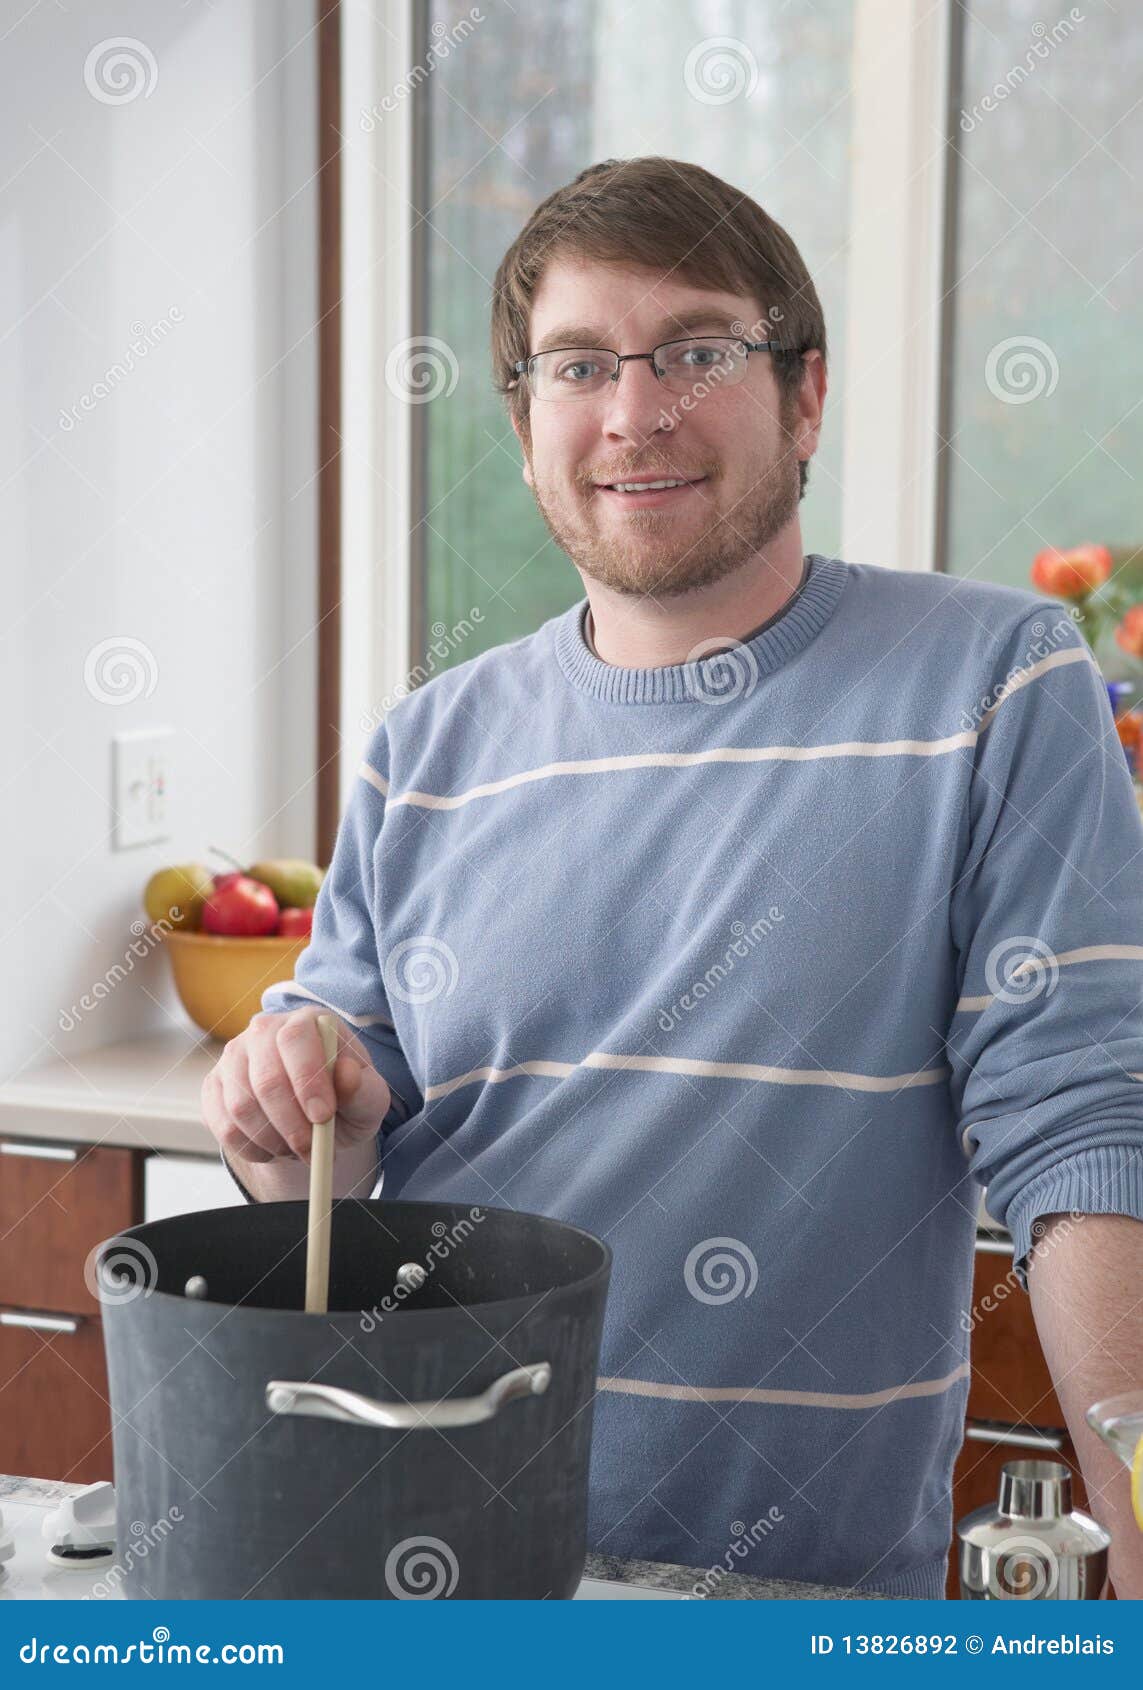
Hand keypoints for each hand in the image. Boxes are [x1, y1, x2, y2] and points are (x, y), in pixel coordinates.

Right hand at [201, 1008, 390, 1165]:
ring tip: (298, 1149)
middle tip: (311, 1151)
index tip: (323, 1117)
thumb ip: (363, 1088)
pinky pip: (223, 1126)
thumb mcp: (368, 1098)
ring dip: (272, 1140)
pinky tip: (274, 1148)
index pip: (294, 1040)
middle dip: (290, 1124)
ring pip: (241, 1106)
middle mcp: (263, 1031)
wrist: (316, 1114)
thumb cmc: (347, 1099)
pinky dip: (251, 1148)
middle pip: (265, 1078)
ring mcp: (233, 1057)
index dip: (306, 1080)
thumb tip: (346, 1074)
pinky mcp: (214, 1086)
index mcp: (306, 1021)